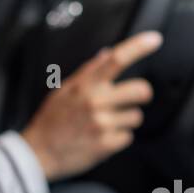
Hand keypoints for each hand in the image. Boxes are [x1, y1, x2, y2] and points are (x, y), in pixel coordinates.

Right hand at [20, 30, 161, 180]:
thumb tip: (107, 54)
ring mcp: (101, 124)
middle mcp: (95, 102)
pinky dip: (119, 138)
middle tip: (133, 98)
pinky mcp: (105, 145)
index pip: (115, 60)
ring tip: (106, 123)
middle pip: (141, 90)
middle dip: (142, 94)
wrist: (39, 153)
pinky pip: (128, 137)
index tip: (154, 39)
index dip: (138, 47)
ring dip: (126, 119)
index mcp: (85, 85)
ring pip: (136, 116)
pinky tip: (102, 138)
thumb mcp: (64, 90)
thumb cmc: (52, 119)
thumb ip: (88, 72)